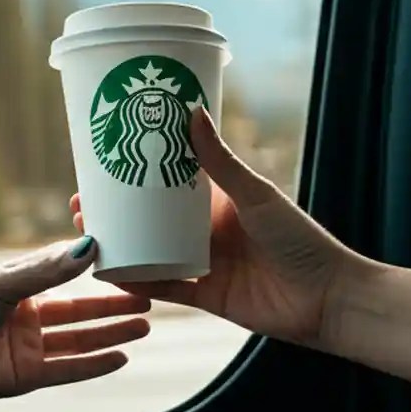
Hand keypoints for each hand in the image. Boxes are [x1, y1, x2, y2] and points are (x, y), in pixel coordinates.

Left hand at [0, 237, 150, 411]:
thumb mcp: (2, 285)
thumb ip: (46, 270)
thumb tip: (87, 248)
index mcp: (19, 286)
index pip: (66, 273)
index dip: (97, 269)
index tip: (128, 258)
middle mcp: (27, 315)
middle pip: (81, 308)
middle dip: (114, 304)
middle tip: (149, 296)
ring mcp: (28, 347)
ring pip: (80, 339)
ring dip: (112, 332)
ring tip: (145, 325)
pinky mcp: (26, 377)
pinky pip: (69, 370)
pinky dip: (95, 365)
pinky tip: (121, 358)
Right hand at [71, 107, 373, 353]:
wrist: (327, 299)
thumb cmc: (301, 240)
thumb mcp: (256, 195)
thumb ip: (221, 162)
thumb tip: (193, 112)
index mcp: (221, 201)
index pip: (172, 182)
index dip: (140, 172)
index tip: (107, 161)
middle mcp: (208, 231)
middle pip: (152, 219)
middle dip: (118, 212)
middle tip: (83, 201)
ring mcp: (204, 264)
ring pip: (150, 252)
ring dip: (119, 245)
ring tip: (86, 234)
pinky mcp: (205, 296)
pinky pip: (163, 287)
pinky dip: (136, 282)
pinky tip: (107, 273)